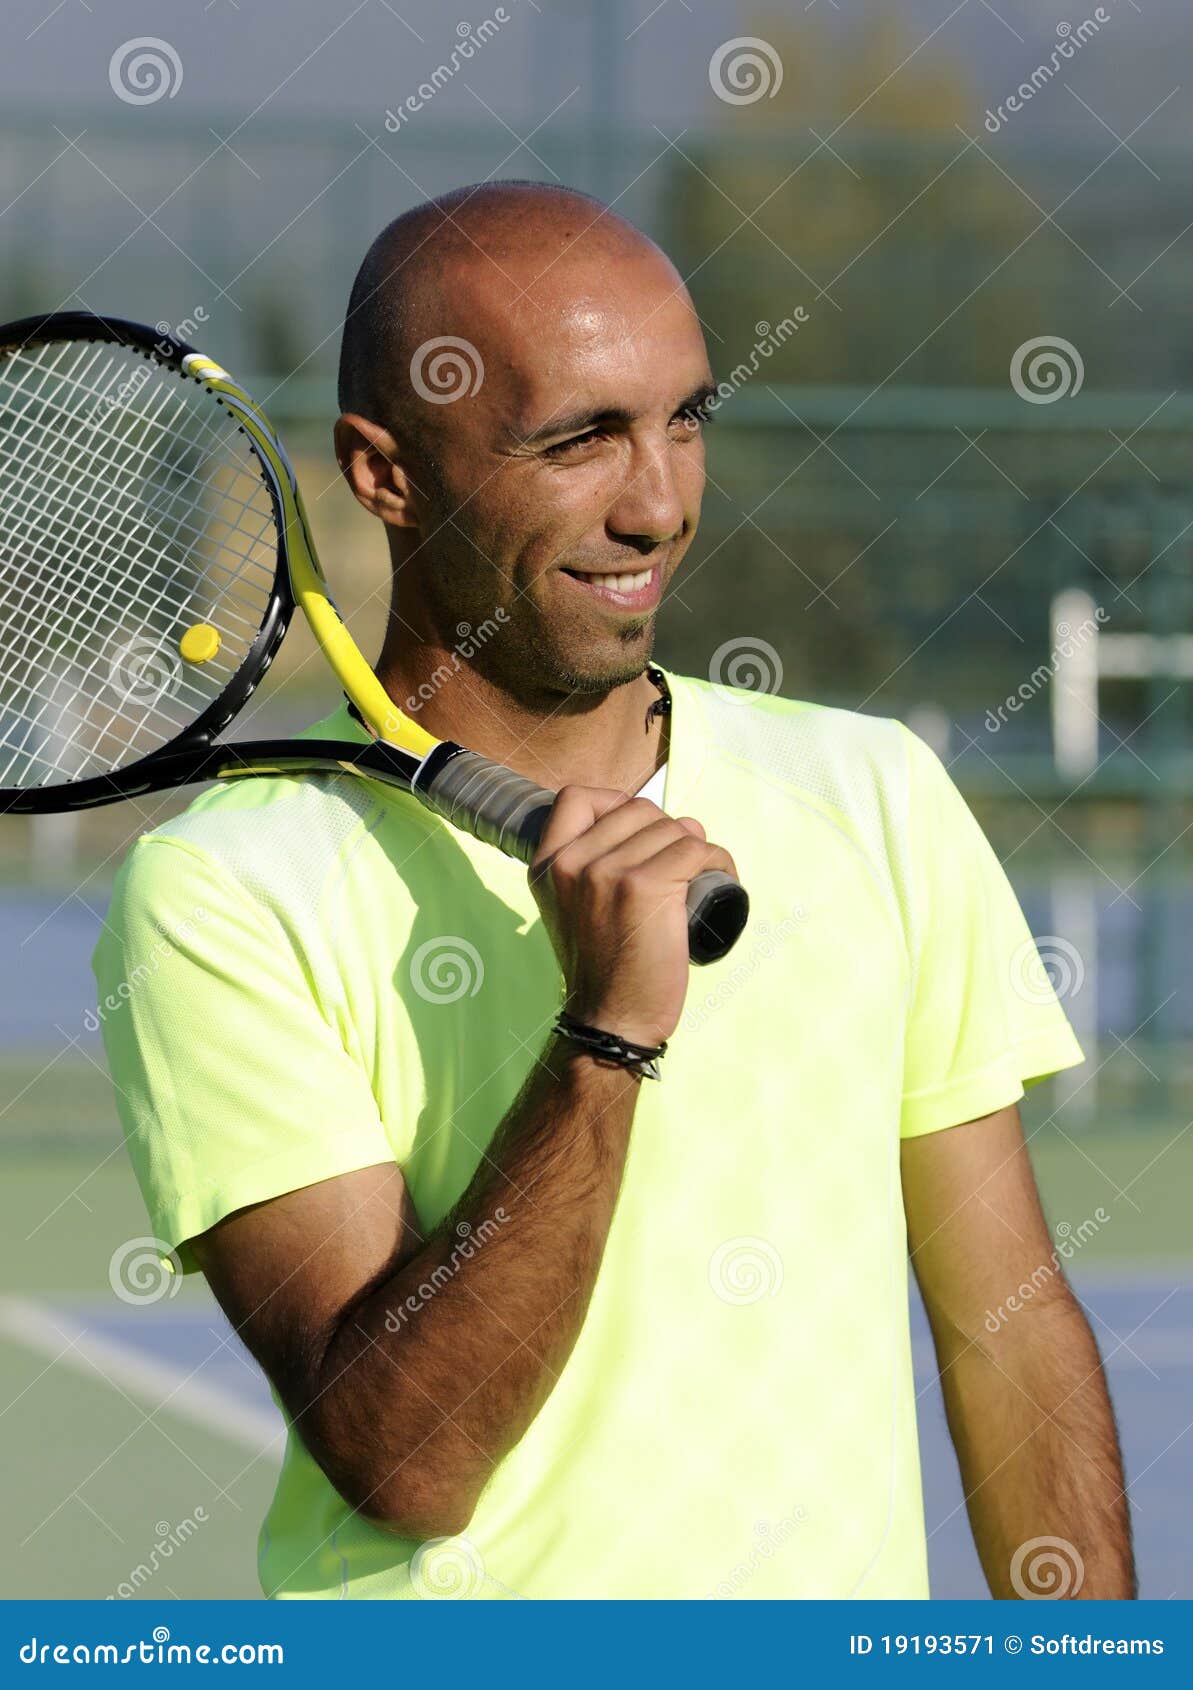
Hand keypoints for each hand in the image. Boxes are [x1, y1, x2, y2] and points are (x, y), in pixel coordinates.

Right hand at [529, 786, 737, 1046]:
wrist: (612, 1019)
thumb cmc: (603, 966)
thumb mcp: (570, 908)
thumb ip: (582, 869)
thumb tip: (637, 827)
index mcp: (548, 864)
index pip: (577, 798)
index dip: (616, 805)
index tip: (638, 836)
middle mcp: (571, 862)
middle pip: (638, 809)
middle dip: (667, 830)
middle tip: (679, 866)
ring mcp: (606, 872)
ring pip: (671, 827)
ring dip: (697, 846)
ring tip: (700, 875)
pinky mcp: (644, 887)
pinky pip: (695, 849)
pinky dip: (717, 861)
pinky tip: (718, 878)